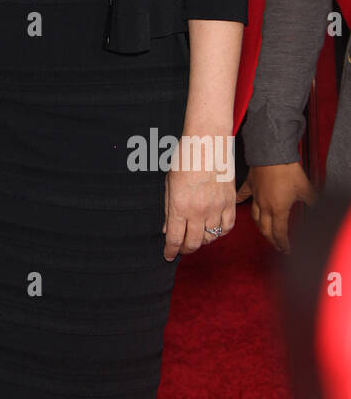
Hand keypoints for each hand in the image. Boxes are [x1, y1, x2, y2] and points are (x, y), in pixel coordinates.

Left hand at [163, 130, 234, 259]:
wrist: (208, 143)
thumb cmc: (185, 159)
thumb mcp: (169, 183)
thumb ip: (169, 209)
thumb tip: (167, 229)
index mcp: (180, 206)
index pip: (175, 239)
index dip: (171, 251)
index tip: (168, 255)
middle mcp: (198, 211)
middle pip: (193, 243)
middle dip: (186, 249)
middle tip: (182, 248)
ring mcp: (216, 208)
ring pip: (211, 237)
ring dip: (202, 240)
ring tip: (196, 236)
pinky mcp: (230, 203)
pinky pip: (227, 227)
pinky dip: (220, 232)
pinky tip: (213, 229)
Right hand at [237, 162, 315, 252]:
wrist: (272, 154)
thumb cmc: (288, 171)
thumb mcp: (306, 189)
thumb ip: (312, 202)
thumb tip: (318, 208)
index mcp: (278, 210)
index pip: (280, 233)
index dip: (283, 244)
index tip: (286, 250)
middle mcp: (265, 206)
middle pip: (265, 229)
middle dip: (271, 240)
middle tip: (277, 245)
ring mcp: (255, 196)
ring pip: (255, 217)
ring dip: (260, 226)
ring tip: (265, 230)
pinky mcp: (250, 185)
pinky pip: (242, 196)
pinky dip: (240, 201)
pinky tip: (238, 204)